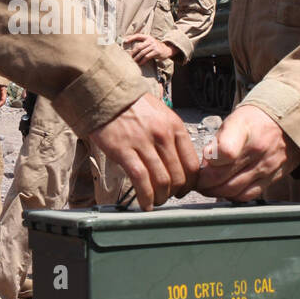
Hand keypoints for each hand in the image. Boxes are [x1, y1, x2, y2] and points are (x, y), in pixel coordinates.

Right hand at [88, 92, 199, 209]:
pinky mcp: (124, 150)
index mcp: (175, 127)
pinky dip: (145, 196)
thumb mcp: (162, 115)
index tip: (185, 190)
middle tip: (169, 197)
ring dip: (161, 197)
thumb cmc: (134, 107)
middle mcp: (163, 136)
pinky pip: (140, 179)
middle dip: (175, 193)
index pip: (192, 164)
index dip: (190, 183)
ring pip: (161, 180)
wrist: (107, 94)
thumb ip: (172, 137)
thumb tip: (178, 163)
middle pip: (178, 176)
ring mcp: (143, 143)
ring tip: (156, 202)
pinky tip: (145, 204)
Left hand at [123, 33, 174, 63]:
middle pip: (139, 47)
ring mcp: (154, 46)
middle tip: (129, 57)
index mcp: (148, 37)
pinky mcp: (156, 52)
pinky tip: (140, 63)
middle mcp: (150, 40)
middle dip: (133, 53)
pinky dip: (142, 61)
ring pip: (142, 53)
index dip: (131, 38)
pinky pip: (147, 57)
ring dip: (137, 58)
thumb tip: (132, 48)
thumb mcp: (150, 42)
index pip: (138, 36)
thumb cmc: (156, 47)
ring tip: (134, 61)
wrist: (167, 49)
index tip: (125, 41)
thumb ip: (143, 43)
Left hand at [196, 104, 299, 199]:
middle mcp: (257, 149)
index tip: (203, 162)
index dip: (209, 161)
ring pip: (234, 190)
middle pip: (223, 177)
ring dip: (216, 193)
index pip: (224, 152)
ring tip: (209, 188)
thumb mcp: (233, 120)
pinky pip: (249, 195)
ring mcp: (267, 165)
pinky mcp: (274, 177)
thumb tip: (205, 164)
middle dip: (204, 184)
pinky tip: (227, 192)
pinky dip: (234, 197)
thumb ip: (217, 142)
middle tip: (198, 183)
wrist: (287, 121)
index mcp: (244, 128)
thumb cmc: (255, 121)